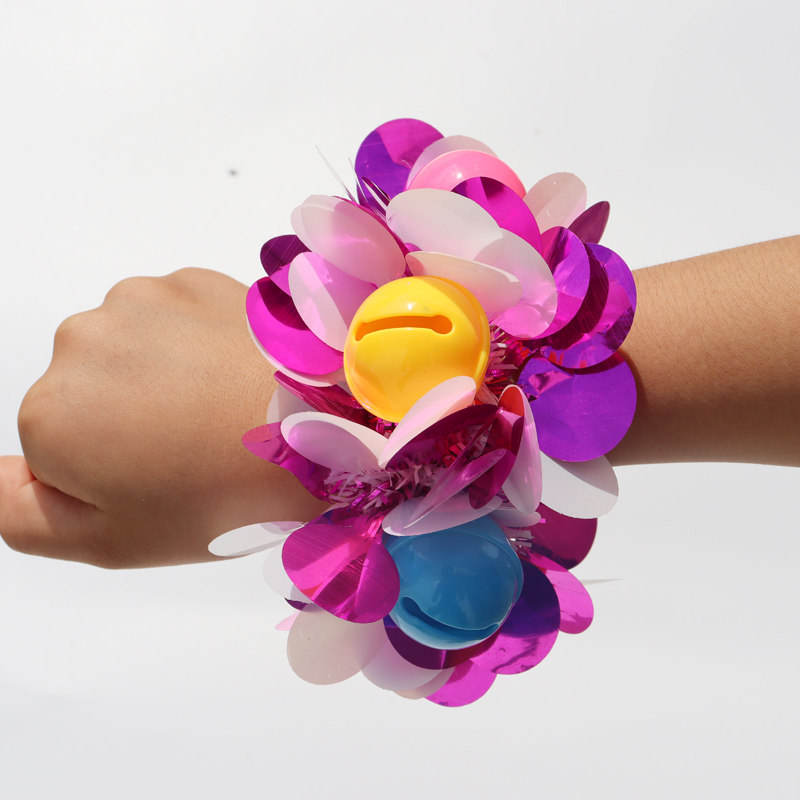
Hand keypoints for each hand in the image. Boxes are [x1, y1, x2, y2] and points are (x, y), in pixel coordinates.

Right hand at [0, 268, 326, 567]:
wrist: (328, 428)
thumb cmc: (229, 492)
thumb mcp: (111, 540)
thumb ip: (20, 512)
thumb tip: (3, 473)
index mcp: (48, 413)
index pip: (52, 449)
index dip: (109, 472)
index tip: (161, 477)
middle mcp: (78, 343)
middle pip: (86, 394)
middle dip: (127, 420)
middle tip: (194, 448)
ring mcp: (136, 303)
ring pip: (128, 354)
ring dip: (160, 379)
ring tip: (218, 411)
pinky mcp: (188, 281)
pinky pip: (170, 323)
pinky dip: (192, 347)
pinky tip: (231, 374)